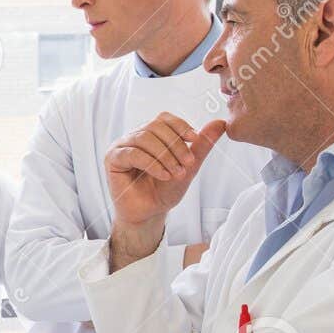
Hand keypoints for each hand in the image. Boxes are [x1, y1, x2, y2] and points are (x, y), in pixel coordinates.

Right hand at [104, 114, 225, 268]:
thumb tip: (220, 123)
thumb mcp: (188, 167)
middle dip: (175, 145)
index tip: (195, 139)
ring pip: (145, 138)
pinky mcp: (113, 158)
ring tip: (176, 173)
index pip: (164, 118)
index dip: (180, 126)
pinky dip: (152, 164)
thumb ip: (202, 145)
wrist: (149, 213)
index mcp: (150, 134)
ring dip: (165, 156)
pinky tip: (164, 176)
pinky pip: (133, 153)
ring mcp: (122, 146)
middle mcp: (134, 136)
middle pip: (155, 126)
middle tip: (189, 164)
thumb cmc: (164, 190)